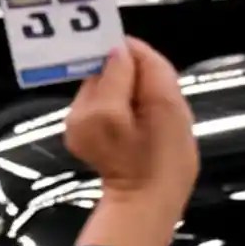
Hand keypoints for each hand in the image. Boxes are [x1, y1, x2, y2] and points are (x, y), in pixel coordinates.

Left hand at [67, 38, 197, 245]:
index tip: (152, 73)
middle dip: (126, 75)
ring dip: (118, 89)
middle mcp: (79, 112)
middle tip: (149, 99)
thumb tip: (127, 46)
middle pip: (101, 69)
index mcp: (104, 110)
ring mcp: (71, 121)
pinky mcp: (72, 128)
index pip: (115, 58)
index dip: (136, 58)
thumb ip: (152, 72)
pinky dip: (110, 103)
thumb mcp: (173, 110)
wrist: (146, 199)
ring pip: (96, 83)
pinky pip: (93, 100)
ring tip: (140, 112)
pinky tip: (126, 121)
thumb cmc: (168, 159)